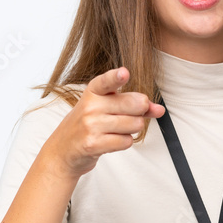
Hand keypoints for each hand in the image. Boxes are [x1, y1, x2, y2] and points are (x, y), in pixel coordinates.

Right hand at [45, 67, 164, 178]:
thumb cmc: (89, 124)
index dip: (116, 77)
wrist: (63, 149)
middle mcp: (90, 106)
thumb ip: (133, 104)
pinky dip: (124, 142)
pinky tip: (111, 140)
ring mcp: (90, 125)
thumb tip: (160, 110)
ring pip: (134, 124)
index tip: (124, 73)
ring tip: (116, 129)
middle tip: (130, 115)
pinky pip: (126, 141)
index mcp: (93, 91)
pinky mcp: (93, 144)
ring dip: (132, 129)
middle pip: (134, 104)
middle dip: (140, 112)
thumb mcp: (107, 107)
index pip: (106, 81)